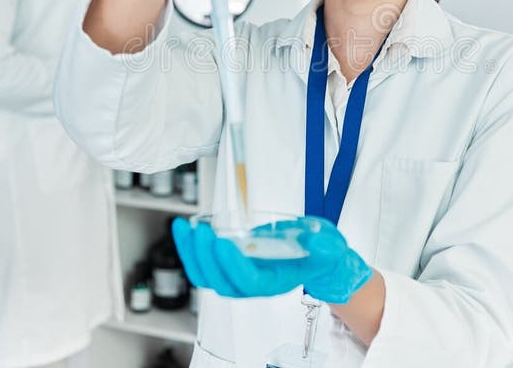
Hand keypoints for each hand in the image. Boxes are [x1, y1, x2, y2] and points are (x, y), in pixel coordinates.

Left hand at [171, 216, 372, 303]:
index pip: (249, 282)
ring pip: (206, 275)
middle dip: (206, 257)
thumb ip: (325, 246)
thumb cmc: (320, 252)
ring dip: (191, 253)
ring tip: (183, 228)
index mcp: (275, 283)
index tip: (223, 243)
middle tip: (200, 231)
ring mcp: (239, 275)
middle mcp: (253, 284)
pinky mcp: (230, 263)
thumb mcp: (330, 245)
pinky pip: (204, 264)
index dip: (233, 266)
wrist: (316, 255)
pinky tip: (185, 230)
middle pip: (221, 281)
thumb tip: (317, 241)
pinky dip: (191, 248)